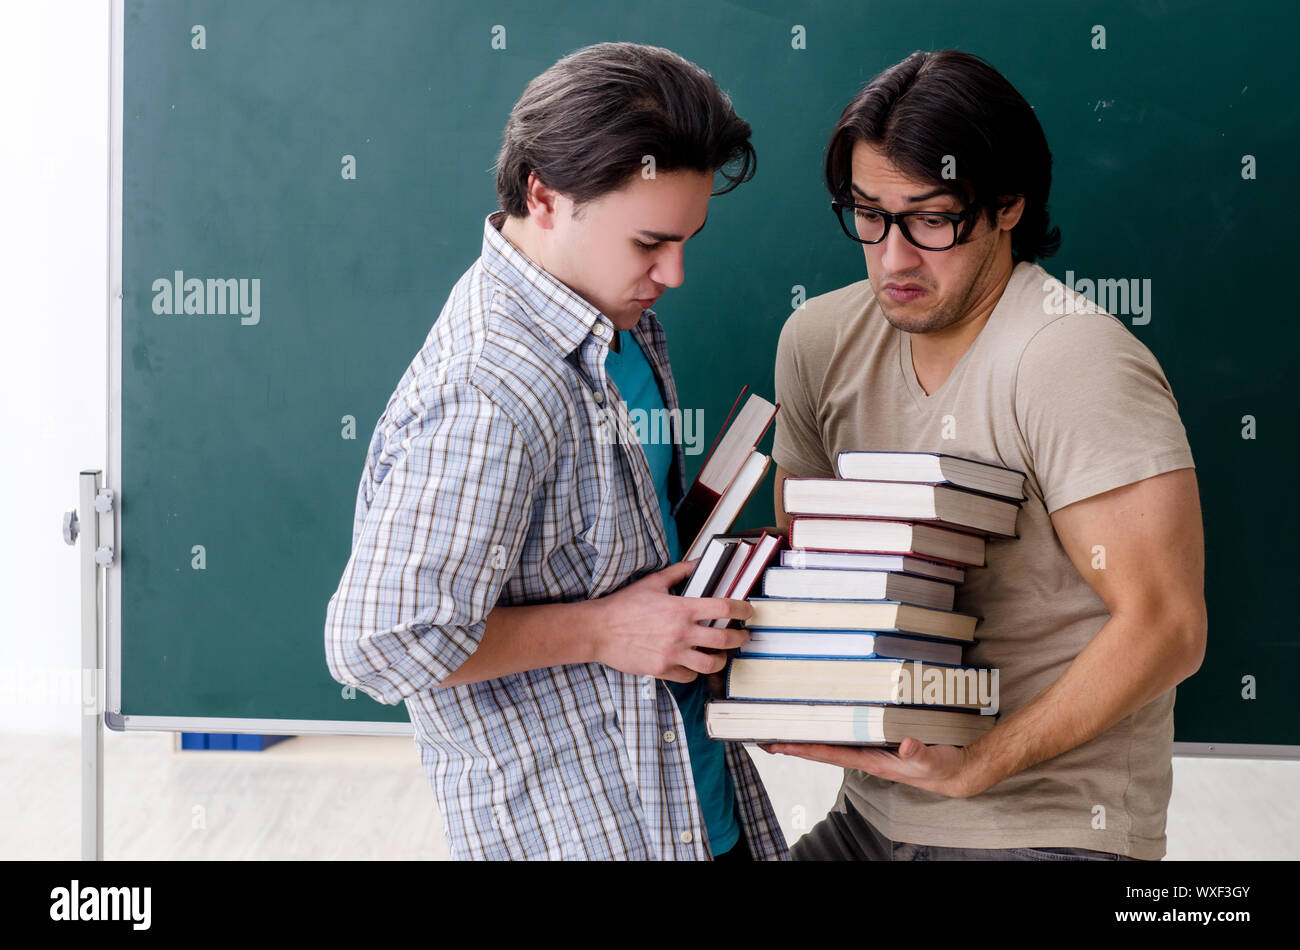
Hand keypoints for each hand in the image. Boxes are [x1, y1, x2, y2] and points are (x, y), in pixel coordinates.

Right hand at [589, 559, 751, 682]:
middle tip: (742, 635)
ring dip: (721, 659)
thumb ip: (679, 572)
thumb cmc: (623, 606)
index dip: (742, 609)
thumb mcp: (652, 583)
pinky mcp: (662, 670)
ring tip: (721, 655)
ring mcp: (672, 654)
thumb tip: (697, 562)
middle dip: (740, 638)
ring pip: (711, 663)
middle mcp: (680, 633)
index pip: (723, 608)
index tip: (747, 611)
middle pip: (724, 640)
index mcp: (681, 609)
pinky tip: (692, 663)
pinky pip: (689, 676)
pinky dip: (694, 671)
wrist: (598, 630)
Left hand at [757, 738, 982, 798]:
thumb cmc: (941, 767)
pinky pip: (847, 730)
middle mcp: (864, 753)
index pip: (827, 753)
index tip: (776, 744)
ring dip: (807, 732)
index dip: (801, 748)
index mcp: (870, 760)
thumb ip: (918, 753)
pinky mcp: (878, 737)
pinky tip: (819, 717)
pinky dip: (829, 724)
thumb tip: (904, 746)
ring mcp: (870, 745)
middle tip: (762, 734)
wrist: (956, 770)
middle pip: (821, 746)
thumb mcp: (931, 760)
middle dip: (793, 741)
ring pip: (831, 738)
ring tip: (781, 724)